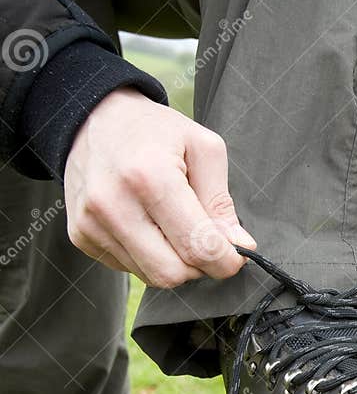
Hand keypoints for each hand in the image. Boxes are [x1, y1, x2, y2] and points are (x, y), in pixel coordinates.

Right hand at [64, 88, 255, 288]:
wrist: (95, 117)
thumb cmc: (156, 131)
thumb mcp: (203, 149)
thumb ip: (222, 201)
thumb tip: (239, 245)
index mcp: (150, 177)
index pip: (197, 247)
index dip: (226, 261)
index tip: (236, 256)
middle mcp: (113, 204)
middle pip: (172, 273)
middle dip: (200, 267)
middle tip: (207, 243)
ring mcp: (91, 223)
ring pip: (151, 276)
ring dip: (174, 262)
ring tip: (175, 226)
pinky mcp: (80, 235)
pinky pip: (129, 268)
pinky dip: (149, 256)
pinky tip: (150, 226)